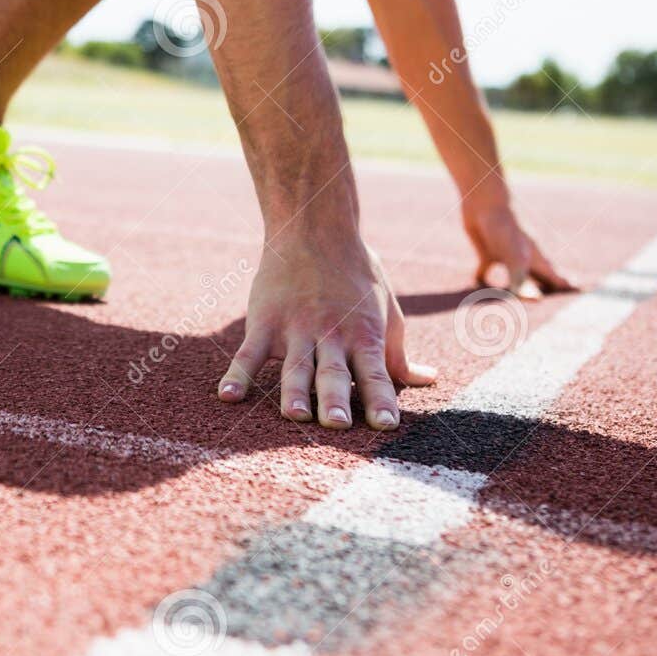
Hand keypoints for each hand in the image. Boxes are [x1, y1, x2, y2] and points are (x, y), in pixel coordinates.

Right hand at [216, 239, 436, 429]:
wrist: (313, 229)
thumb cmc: (356, 274)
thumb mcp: (386, 311)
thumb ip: (397, 353)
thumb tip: (427, 380)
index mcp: (363, 336)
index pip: (375, 374)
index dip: (381, 401)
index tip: (386, 426)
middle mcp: (330, 336)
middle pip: (333, 373)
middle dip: (335, 400)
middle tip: (337, 424)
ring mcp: (295, 330)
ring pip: (294, 367)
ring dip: (294, 392)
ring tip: (295, 416)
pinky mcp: (264, 323)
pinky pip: (249, 354)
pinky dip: (238, 375)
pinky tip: (229, 397)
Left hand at [463, 199, 576, 299]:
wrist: (485, 205)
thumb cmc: (504, 229)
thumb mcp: (514, 255)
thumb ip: (519, 277)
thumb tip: (524, 298)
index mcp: (534, 258)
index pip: (552, 274)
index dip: (563, 283)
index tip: (578, 289)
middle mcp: (523, 257)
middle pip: (538, 275)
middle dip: (547, 285)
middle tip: (559, 293)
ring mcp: (505, 254)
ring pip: (515, 273)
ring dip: (520, 283)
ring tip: (523, 293)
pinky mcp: (487, 251)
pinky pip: (485, 268)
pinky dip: (482, 277)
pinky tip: (477, 284)